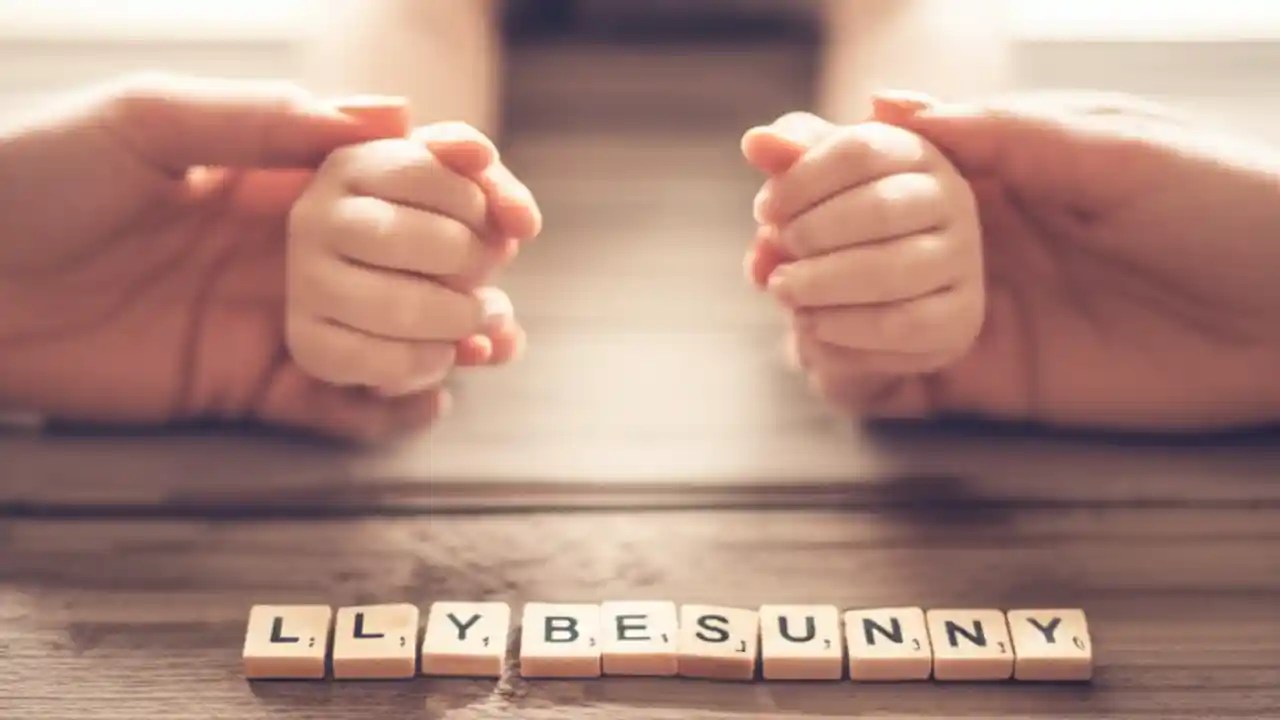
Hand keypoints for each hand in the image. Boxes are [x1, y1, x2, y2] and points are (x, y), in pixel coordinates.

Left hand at [0, 75, 537, 439]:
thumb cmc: (33, 176)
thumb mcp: (149, 120)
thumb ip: (265, 117)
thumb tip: (392, 112)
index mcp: (277, 175)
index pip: (395, 177)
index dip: (462, 185)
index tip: (508, 203)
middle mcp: (291, 247)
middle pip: (412, 261)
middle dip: (472, 274)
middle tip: (500, 292)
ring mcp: (272, 316)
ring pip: (386, 333)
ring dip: (446, 342)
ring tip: (486, 346)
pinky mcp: (242, 383)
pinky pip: (330, 401)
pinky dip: (383, 407)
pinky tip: (424, 401)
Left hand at [741, 111, 983, 417]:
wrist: (861, 302)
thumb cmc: (834, 229)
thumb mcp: (810, 185)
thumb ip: (786, 158)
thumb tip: (756, 141)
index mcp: (916, 152)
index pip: (861, 151)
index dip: (801, 181)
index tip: (765, 210)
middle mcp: (953, 198)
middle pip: (880, 208)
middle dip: (812, 233)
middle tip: (778, 250)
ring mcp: (963, 259)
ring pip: (891, 270)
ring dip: (820, 283)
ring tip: (782, 289)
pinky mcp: (959, 317)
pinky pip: (900, 324)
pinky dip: (843, 326)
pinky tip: (810, 323)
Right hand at [745, 92, 1279, 428]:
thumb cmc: (1225, 202)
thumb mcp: (1111, 147)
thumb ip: (999, 135)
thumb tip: (885, 107)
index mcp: (992, 172)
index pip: (879, 162)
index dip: (814, 155)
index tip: (766, 152)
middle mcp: (967, 242)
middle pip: (846, 239)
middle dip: (791, 236)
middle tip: (766, 245)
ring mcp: (971, 312)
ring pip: (854, 312)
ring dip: (806, 305)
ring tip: (784, 294)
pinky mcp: (988, 382)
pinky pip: (896, 384)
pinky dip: (850, 374)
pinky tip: (829, 355)